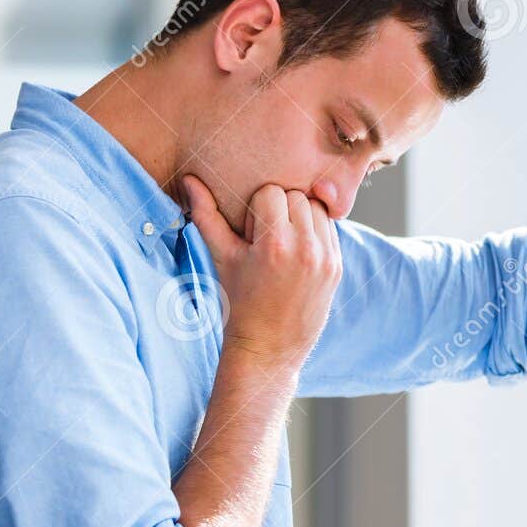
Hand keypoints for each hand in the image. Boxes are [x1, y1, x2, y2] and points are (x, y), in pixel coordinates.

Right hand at [183, 176, 342, 369]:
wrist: (269, 347)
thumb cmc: (239, 301)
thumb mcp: (222, 257)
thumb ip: (206, 215)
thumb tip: (189, 179)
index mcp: (275, 244)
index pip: (272, 192)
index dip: (257, 207)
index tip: (252, 230)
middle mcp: (305, 249)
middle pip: (297, 196)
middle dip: (281, 208)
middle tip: (267, 234)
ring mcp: (326, 259)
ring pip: (318, 209)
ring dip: (301, 216)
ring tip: (284, 240)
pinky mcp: (337, 267)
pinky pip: (330, 230)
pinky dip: (315, 232)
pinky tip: (297, 251)